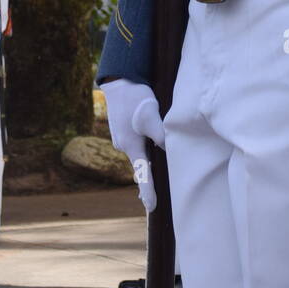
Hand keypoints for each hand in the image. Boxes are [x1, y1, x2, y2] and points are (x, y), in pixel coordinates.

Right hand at [102, 78, 164, 213]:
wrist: (119, 80)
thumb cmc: (134, 97)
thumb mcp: (150, 114)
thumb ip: (160, 133)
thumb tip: (169, 150)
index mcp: (131, 145)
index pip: (142, 174)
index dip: (148, 191)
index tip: (152, 207)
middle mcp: (124, 145)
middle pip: (141, 166)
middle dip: (150, 177)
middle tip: (160, 191)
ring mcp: (123, 138)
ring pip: (140, 153)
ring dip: (150, 159)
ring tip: (163, 166)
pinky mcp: (125, 130)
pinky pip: (138, 144)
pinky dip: (146, 147)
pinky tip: (153, 143)